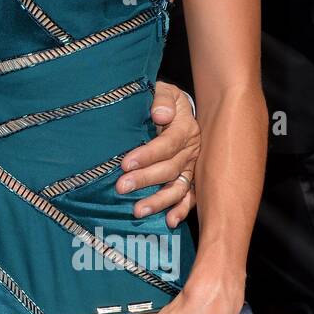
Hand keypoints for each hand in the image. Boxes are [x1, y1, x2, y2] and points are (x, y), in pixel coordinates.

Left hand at [117, 80, 199, 228]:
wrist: (178, 108)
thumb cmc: (163, 100)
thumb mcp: (163, 91)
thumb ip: (160, 100)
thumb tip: (160, 115)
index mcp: (186, 128)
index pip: (168, 144)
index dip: (147, 154)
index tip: (125, 163)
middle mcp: (192, 150)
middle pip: (170, 168)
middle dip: (145, 179)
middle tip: (122, 187)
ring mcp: (192, 167)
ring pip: (178, 187)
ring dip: (159, 201)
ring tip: (138, 210)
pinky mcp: (190, 179)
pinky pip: (188, 197)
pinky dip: (180, 210)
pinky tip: (169, 222)